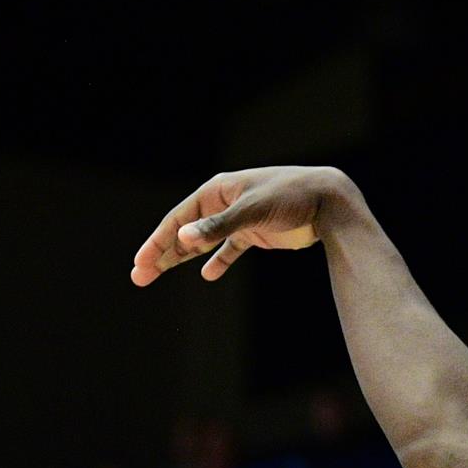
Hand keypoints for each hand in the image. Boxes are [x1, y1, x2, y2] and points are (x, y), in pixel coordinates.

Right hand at [133, 166, 355, 285]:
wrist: (328, 201)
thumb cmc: (290, 197)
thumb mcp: (252, 210)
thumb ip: (218, 226)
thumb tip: (183, 238)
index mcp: (217, 191)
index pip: (178, 220)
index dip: (157, 242)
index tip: (141, 263)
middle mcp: (223, 203)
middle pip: (185, 231)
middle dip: (162, 253)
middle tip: (139, 276)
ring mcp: (238, 219)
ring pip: (203, 242)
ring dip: (182, 258)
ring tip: (158, 273)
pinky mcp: (255, 233)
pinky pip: (229, 249)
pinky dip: (218, 261)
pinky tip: (208, 275)